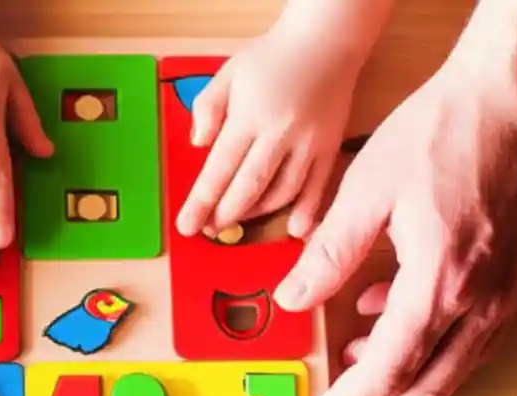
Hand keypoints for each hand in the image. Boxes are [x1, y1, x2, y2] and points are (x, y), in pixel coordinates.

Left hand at [175, 17, 364, 239]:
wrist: (325, 42)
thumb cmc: (270, 58)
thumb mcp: (227, 75)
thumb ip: (207, 109)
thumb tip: (199, 145)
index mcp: (248, 117)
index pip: (219, 168)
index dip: (202, 201)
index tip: (187, 226)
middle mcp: (278, 134)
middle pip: (249, 186)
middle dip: (226, 215)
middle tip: (210, 231)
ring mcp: (307, 143)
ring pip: (282, 192)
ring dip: (258, 214)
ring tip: (238, 223)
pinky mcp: (329, 147)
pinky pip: (318, 186)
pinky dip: (307, 210)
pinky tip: (296, 230)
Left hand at [275, 68, 516, 395]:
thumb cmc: (442, 131)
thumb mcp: (365, 190)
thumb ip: (328, 255)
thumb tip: (293, 301)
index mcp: (439, 283)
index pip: (385, 372)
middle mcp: (481, 302)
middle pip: (424, 390)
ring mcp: (506, 294)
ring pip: (451, 371)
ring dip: (401, 392)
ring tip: (354, 394)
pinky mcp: (515, 279)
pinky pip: (469, 338)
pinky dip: (426, 350)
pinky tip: (382, 326)